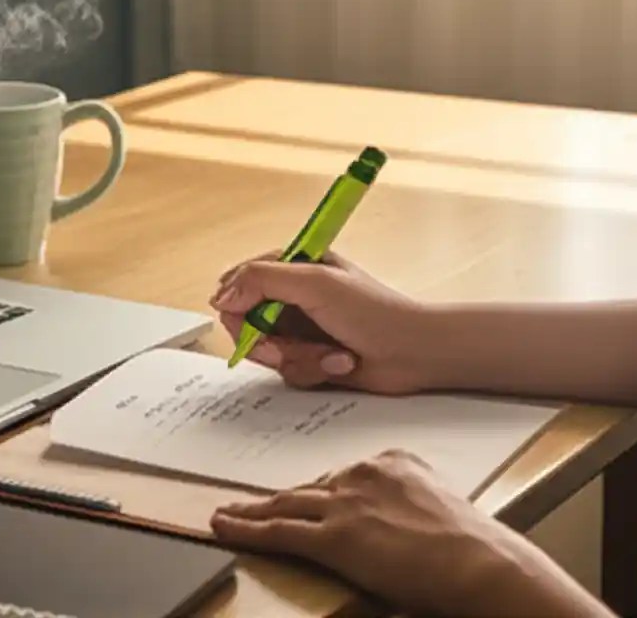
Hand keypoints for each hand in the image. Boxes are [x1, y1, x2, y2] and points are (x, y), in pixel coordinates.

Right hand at [210, 251, 434, 394]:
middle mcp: (292, 295)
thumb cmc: (375, 312)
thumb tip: (222, 295)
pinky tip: (340, 362)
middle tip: (288, 350)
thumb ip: (263, 281)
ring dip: (299, 358)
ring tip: (331, 354)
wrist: (414, 352)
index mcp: (292, 265)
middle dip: (268, 343)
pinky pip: (288, 370)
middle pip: (246, 323)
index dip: (239, 309)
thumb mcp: (315, 284)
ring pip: (266, 352)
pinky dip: (313, 370)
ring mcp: (300, 327)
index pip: (239, 283)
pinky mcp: (310, 355)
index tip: (252, 327)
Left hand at [210, 451, 611, 617]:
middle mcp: (365, 473)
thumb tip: (406, 533)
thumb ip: (415, 509)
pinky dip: (246, 528)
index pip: (345, 477)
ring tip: (228, 512)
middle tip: (252, 501)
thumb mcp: (445, 510)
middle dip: (281, 497)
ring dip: (253, 509)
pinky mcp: (333, 537)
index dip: (320, 492)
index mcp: (396, 462)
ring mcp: (346, 503)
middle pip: (312, 487)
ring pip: (287, 503)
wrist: (480, 563)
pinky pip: (278, 531)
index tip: (305, 496)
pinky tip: (224, 526)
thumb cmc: (476, 549)